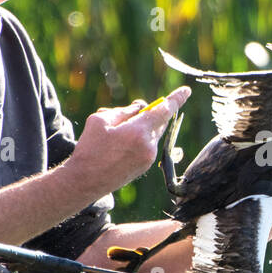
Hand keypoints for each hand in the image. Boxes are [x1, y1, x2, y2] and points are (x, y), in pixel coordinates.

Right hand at [68, 87, 190, 195]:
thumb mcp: (100, 120)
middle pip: (159, 121)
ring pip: (152, 133)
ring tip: (115, 135)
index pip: (164, 110)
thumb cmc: (90, 148)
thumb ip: (124, 111)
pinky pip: (148, 145)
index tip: (186, 91)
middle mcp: (148, 146)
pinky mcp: (145, 167)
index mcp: (138, 132)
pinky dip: (139, 139)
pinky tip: (118, 146)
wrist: (85, 182)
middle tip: (133, 112)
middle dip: (149, 113)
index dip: (176, 98)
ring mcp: (149, 158)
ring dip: (140, 127)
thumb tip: (140, 108)